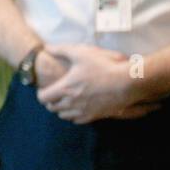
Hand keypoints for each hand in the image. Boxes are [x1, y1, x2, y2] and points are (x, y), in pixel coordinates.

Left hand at [37, 43, 162, 123]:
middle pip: (52, 108)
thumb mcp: (81, 52)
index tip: (44, 89)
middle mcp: (72, 103)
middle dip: (50, 101)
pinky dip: (74, 115)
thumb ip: (61, 50)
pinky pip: (78, 121)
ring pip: (64, 116)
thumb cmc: (103, 65)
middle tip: (53, 94)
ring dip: (61, 109)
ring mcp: (84, 111)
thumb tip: (46, 48)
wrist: (128, 82)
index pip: (44, 98)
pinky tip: (78, 107)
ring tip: (65, 101)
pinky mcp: (96, 116)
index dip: (41, 93)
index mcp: (65, 88)